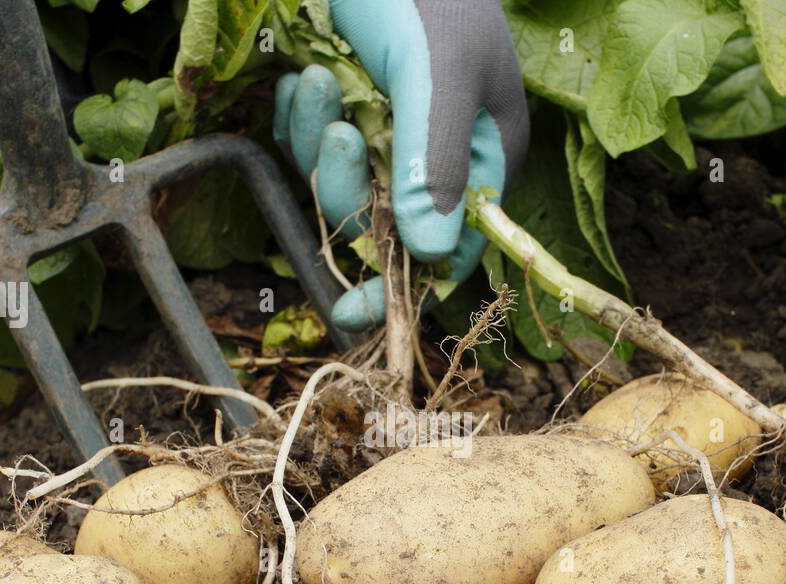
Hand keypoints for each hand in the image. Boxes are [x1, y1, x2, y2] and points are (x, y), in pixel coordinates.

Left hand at [274, 0, 528, 331]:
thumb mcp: (437, 72)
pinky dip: (301, 117)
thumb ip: (434, 163)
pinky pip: (313, 145)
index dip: (402, 284)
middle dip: (347, 186)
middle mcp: (438, 155)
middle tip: (338, 130)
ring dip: (318, 141)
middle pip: (382, 223)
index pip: (449, 250)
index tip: (351, 309)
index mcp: (484, 155)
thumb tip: (430, 256)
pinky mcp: (347, 107)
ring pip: (340, 184)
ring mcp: (390, 131)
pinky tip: (306, 72)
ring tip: (318, 78)